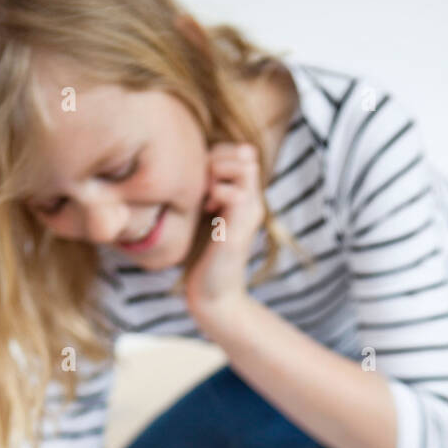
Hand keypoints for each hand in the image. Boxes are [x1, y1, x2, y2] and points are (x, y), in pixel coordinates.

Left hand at [185, 142, 263, 327]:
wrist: (213, 296)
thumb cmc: (203, 259)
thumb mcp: (204, 216)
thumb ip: (205, 191)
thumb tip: (193, 167)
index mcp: (246, 197)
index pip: (242, 151)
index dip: (220, 153)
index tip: (203, 178)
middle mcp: (254, 202)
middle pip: (246, 153)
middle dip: (218, 159)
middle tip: (203, 185)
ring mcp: (250, 214)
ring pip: (245, 166)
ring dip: (219, 173)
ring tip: (208, 196)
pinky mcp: (241, 228)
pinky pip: (236, 192)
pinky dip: (218, 193)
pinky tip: (209, 211)